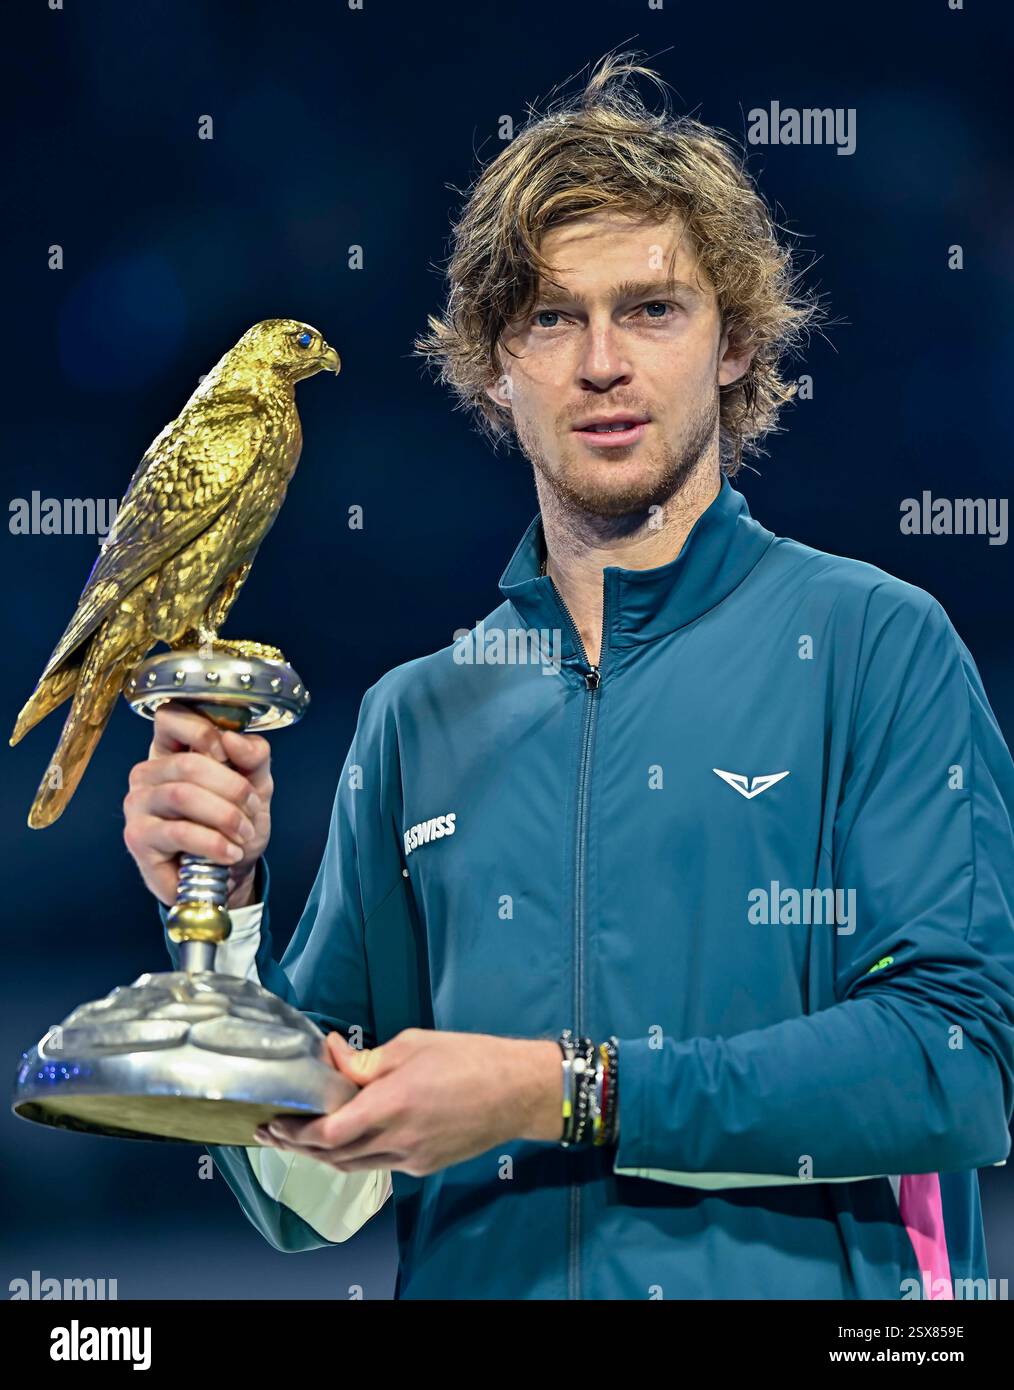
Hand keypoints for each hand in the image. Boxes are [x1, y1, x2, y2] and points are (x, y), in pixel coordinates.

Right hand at [122, 700, 272, 907]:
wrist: (228, 872)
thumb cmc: (234, 824)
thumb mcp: (256, 784)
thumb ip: (253, 757)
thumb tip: (233, 740)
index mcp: (171, 750)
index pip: (170, 716)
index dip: (204, 731)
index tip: (228, 755)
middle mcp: (147, 773)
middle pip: (188, 763)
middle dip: (232, 788)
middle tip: (251, 809)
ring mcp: (139, 805)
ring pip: (183, 795)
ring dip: (225, 817)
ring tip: (243, 834)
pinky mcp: (138, 838)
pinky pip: (179, 832)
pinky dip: (214, 843)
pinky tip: (229, 853)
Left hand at [254, 1029, 563, 1176]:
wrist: (518, 1092)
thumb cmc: (468, 1057)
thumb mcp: (412, 1044)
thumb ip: (366, 1059)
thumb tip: (331, 1054)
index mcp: (392, 1103)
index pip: (329, 1132)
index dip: (295, 1132)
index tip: (272, 1120)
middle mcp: (397, 1140)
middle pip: (333, 1156)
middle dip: (297, 1146)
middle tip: (271, 1133)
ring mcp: (411, 1159)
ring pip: (353, 1166)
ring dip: (321, 1155)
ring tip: (297, 1140)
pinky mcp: (424, 1166)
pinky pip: (378, 1164)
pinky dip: (353, 1155)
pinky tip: (345, 1139)